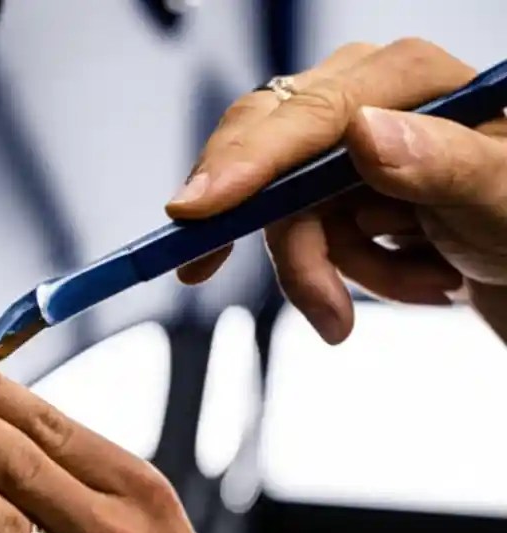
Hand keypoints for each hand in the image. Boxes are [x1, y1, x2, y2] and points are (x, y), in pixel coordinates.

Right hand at [167, 39, 506, 343]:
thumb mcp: (501, 196)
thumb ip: (441, 161)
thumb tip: (362, 131)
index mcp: (407, 78)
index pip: (307, 112)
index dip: (247, 159)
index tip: (201, 208)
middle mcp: (365, 101)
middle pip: (273, 163)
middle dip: (298, 246)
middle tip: (326, 310)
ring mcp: (344, 150)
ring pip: (281, 216)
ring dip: (337, 273)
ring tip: (419, 292)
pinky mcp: (333, 193)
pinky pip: (297, 241)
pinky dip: (344, 276)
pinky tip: (411, 276)